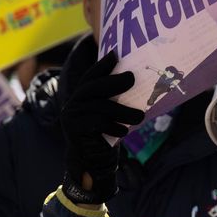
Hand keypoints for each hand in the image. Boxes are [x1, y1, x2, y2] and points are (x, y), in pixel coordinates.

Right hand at [58, 44, 142, 203]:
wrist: (93, 161)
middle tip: (132, 78)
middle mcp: (73, 103)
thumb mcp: (113, 114)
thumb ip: (119, 99)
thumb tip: (144, 83)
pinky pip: (98, 123)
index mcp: (82, 96)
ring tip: (140, 117)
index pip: (91, 76)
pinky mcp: (74, 130)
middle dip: (114, 81)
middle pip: (93, 87)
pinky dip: (115, 127)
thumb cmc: (107, 134)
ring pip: (101, 107)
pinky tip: (123, 132)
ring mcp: (71, 116)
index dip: (102, 65)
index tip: (116, 54)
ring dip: (124, 111)